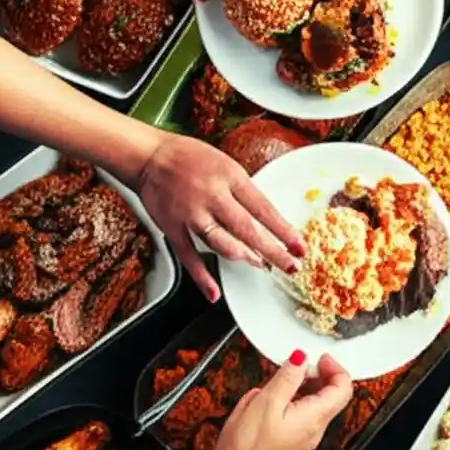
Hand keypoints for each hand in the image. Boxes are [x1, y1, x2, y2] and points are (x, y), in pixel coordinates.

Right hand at [135, 133, 303, 302]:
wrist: (150, 156)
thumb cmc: (190, 158)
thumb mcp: (226, 164)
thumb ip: (244, 192)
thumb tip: (266, 221)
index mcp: (230, 177)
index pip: (263, 208)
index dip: (284, 230)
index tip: (299, 246)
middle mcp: (212, 196)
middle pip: (248, 229)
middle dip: (273, 251)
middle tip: (289, 266)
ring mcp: (192, 214)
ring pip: (222, 243)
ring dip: (244, 258)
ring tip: (260, 265)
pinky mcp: (173, 228)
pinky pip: (190, 256)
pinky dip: (202, 277)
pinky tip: (214, 292)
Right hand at [208, 352, 352, 449]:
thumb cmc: (247, 447)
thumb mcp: (266, 402)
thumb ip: (288, 377)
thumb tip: (301, 359)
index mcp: (314, 418)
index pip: (343, 389)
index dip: (335, 368)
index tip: (319, 358)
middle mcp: (315, 429)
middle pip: (332, 395)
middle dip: (319, 374)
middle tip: (300, 363)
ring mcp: (305, 435)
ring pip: (316, 403)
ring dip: (304, 385)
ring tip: (283, 378)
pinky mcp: (293, 439)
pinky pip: (302, 413)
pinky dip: (294, 398)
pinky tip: (274, 396)